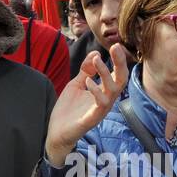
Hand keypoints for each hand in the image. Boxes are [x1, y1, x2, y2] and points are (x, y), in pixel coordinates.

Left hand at [45, 44, 128, 166]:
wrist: (56, 132)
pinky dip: (96, 91)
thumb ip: (85, 70)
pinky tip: (88, 81)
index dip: (118, 60)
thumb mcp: (76, 84)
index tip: (116, 45)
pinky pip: (100, 104)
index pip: (116, 74)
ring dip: (106, 73)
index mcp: (103, 91)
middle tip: (116, 48)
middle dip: (120, 63)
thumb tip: (96, 53)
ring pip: (113, 91)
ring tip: (97, 60)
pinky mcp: (92, 118)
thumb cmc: (68, 109)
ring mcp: (100, 110)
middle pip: (121, 80)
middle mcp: (105, 100)